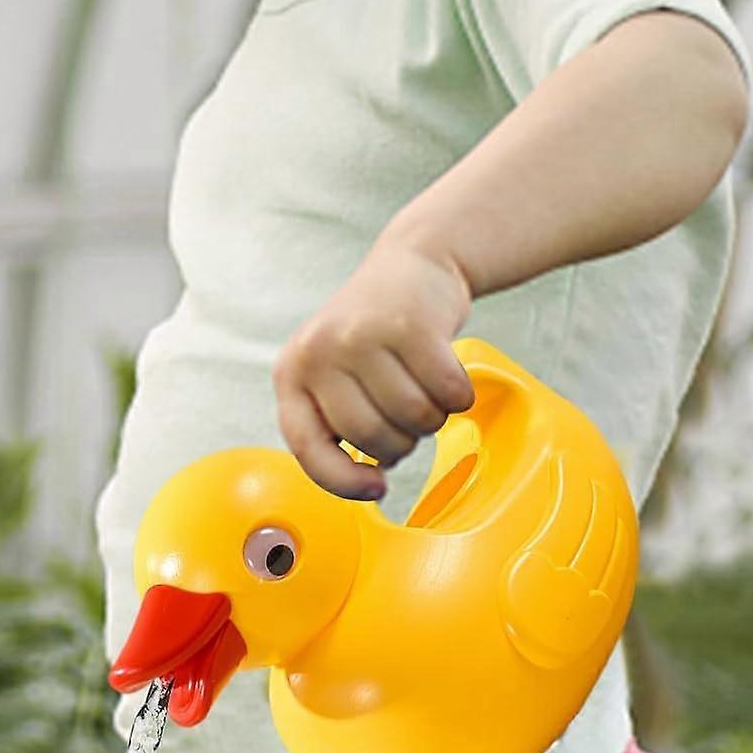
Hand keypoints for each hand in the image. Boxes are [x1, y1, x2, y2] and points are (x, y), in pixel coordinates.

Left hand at [273, 231, 475, 499]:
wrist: (414, 264)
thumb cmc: (375, 334)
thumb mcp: (334, 371)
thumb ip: (334, 418)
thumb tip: (365, 483)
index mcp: (293, 372)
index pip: (306, 446)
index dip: (341, 481)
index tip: (376, 488)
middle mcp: (319, 350)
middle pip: (369, 436)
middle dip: (401, 441)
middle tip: (408, 416)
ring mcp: (363, 334)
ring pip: (413, 416)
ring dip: (433, 416)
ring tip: (427, 390)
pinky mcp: (411, 324)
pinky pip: (448, 391)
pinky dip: (460, 395)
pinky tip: (451, 375)